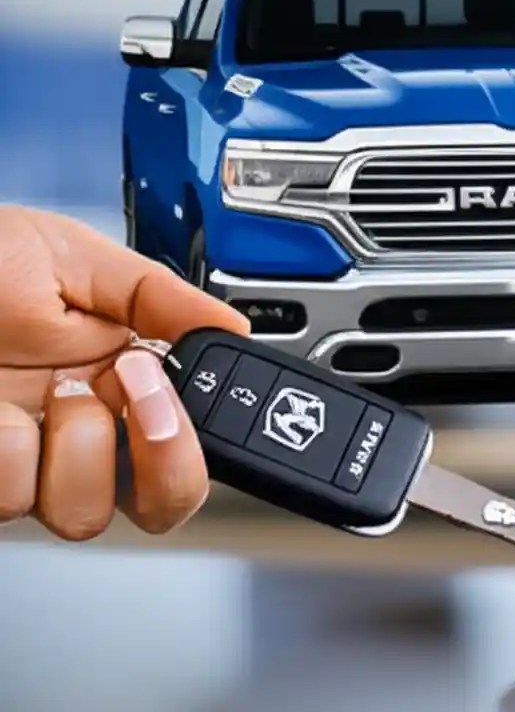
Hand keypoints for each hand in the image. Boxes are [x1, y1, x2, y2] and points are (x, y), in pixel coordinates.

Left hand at [0, 205, 247, 539]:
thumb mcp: (73, 258)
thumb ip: (159, 295)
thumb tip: (234, 327)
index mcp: (123, 383)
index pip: (196, 447)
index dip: (195, 442)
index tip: (166, 391)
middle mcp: (82, 431)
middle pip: (160, 506)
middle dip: (161, 461)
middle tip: (126, 394)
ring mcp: (28, 460)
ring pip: (83, 513)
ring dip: (70, 448)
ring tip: (41, 389)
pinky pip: (9, 498)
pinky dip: (2, 448)